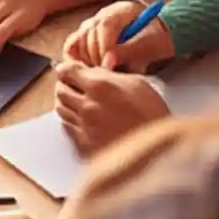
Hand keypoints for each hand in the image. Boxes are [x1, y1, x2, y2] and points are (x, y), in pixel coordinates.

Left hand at [54, 62, 170, 155]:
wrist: (158, 149)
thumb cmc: (153, 116)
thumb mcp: (137, 84)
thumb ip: (110, 76)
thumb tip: (94, 72)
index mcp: (101, 86)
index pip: (68, 72)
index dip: (66, 69)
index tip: (66, 70)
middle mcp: (87, 106)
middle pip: (61, 90)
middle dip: (65, 85)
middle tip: (72, 85)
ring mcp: (83, 126)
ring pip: (61, 109)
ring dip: (66, 102)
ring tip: (76, 101)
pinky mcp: (83, 144)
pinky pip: (67, 127)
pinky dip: (70, 119)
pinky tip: (81, 118)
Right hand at [62, 0, 173, 71]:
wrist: (156, 41)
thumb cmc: (155, 40)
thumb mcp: (149, 45)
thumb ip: (128, 51)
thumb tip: (107, 62)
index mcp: (121, 10)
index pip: (104, 25)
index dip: (103, 47)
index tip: (108, 66)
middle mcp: (102, 14)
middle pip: (88, 33)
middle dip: (95, 57)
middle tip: (105, 73)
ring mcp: (91, 25)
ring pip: (77, 41)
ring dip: (86, 60)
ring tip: (100, 72)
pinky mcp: (84, 37)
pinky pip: (71, 47)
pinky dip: (75, 59)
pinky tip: (86, 69)